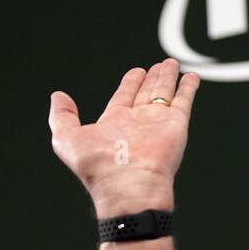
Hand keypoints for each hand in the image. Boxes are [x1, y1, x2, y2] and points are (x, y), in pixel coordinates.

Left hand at [48, 59, 199, 216]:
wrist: (127, 186)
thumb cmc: (97, 168)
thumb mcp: (67, 140)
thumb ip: (62, 117)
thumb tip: (57, 97)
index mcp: (113, 124)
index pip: (123, 97)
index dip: (129, 83)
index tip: (136, 72)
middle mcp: (136, 123)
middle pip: (145, 93)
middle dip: (151, 78)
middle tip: (158, 65)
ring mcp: (157, 123)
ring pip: (164, 93)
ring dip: (167, 78)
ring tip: (171, 64)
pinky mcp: (175, 124)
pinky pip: (183, 100)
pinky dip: (188, 88)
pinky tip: (191, 76)